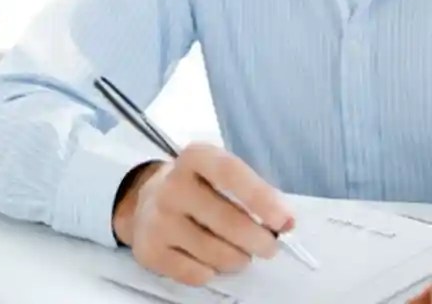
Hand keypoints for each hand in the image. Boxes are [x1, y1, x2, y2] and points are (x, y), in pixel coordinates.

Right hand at [111, 143, 294, 287]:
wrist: (147, 203)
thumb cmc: (198, 187)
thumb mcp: (220, 174)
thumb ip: (252, 191)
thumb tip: (285, 222)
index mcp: (194, 158)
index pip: (230, 174)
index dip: (261, 198)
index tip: (285, 221)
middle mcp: (172, 186)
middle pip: (226, 221)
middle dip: (258, 240)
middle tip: (269, 247)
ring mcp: (158, 220)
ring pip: (215, 253)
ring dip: (238, 259)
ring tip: (240, 253)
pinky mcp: (150, 251)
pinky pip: (196, 273)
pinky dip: (213, 272)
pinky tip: (211, 260)